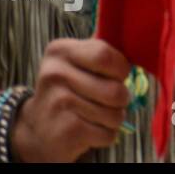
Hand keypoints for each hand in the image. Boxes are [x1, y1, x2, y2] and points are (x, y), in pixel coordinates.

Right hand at [10, 38, 131, 162]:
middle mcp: (54, 75)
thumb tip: (137, 39)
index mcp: (60, 51)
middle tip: (106, 100)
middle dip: (120, 98)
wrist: (37, 129)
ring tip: (94, 114)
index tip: (115, 75)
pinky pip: (108, 134)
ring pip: (116, 114)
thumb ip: (103, 50)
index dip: (120, 69)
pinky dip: (105, 135)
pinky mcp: (66, 131)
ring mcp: (58, 103)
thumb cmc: (69, 89)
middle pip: (115, 90)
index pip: (105, 55)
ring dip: (113, 118)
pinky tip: (87, 129)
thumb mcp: (78, 61)